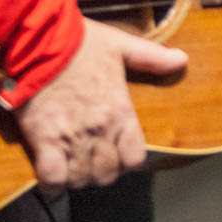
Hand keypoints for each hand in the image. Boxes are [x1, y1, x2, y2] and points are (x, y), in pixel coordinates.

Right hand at [16, 19, 186, 190]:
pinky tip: (51, 178)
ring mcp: (73, 136)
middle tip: (90, 162)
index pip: (135, 158)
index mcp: (121, 111)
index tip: (116, 154)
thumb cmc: (80, 41)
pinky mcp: (44, 139)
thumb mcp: (121, 45)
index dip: (126, 160)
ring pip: (81, 179)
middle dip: (100, 172)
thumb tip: (182, 60)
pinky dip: (51, 184)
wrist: (39, 37)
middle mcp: (101, 129)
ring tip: (70, 168)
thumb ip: (152, 58)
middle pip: (108, 173)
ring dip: (76, 178)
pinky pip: (52, 177)